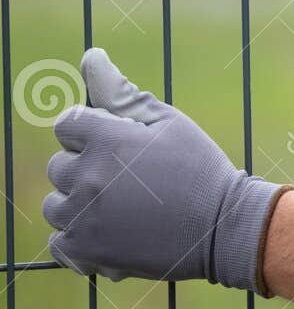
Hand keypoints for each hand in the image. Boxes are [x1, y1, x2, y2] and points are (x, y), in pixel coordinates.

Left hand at [41, 48, 291, 292]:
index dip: (94, 133)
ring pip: (56, 205)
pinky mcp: (84, 252)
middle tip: (131, 180)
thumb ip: (121, 93)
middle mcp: (87, 178)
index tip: (123, 148)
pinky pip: (59, 241)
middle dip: (88, 167)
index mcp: (106, 141)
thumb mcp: (168, 123)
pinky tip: (113, 232)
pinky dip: (79, 238)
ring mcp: (82, 218)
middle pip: (60, 166)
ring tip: (122, 208)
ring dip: (80, 204)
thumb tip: (90, 56)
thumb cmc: (199, 169)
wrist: (222, 229)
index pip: (67, 124)